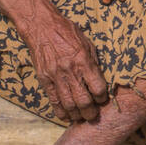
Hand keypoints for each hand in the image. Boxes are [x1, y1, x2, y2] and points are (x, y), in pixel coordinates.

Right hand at [20, 4, 110, 123]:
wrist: (42, 27)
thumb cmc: (67, 33)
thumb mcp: (87, 44)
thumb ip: (93, 64)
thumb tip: (100, 82)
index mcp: (84, 61)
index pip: (98, 88)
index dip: (103, 98)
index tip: (103, 99)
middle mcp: (70, 71)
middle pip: (84, 101)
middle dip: (91, 113)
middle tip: (94, 115)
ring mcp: (56, 77)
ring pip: (68, 105)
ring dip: (76, 115)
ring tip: (81, 117)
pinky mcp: (45, 80)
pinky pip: (53, 101)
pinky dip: (61, 112)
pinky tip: (67, 116)